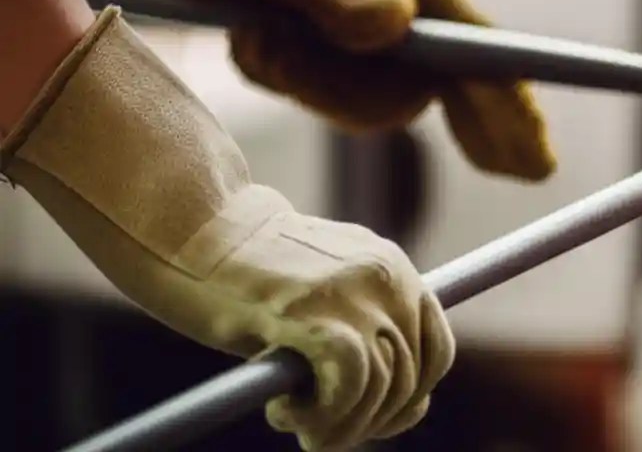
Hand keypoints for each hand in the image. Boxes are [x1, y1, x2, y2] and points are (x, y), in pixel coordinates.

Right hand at [1, 9, 454, 450]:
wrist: (191, 225)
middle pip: (409, 378)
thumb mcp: (323, 292)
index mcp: (394, 269)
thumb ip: (362, 332)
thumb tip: (401, 408)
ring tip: (295, 423)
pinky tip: (285, 412)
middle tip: (322, 436)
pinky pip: (349, 385)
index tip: (373, 422)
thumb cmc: (246, 268)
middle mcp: (387, 278)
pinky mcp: (315, 311)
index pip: (435, 351)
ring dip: (340, 426)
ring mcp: (354, 293)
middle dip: (371, 422)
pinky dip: (324, 416)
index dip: (408, 401)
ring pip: (380, 389)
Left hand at [153, 0, 554, 180]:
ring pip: (370, 107)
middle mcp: (406, 20)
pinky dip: (282, 78)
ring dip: (314, 85)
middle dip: (482, 129)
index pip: (481, 48)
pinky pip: (320, 102)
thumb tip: (395, 26)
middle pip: (453, 92)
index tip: (540, 157)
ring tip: (262, 33)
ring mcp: (372, 51)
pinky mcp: (332, 71)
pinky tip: (254, 36)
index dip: (514, 104)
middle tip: (524, 170)